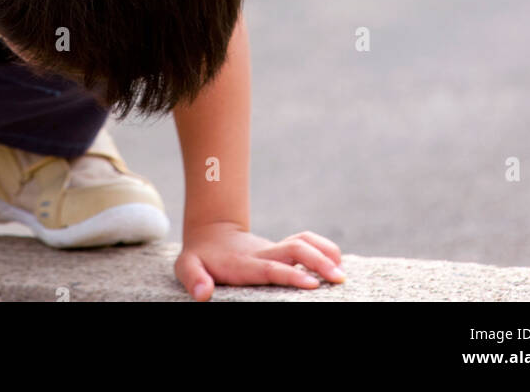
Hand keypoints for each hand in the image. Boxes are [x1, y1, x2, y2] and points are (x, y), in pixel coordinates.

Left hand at [175, 221, 344, 301]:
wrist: (210, 232)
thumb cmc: (199, 256)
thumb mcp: (187, 266)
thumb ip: (194, 279)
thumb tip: (203, 295)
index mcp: (245, 262)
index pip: (272, 268)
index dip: (292, 274)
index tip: (312, 284)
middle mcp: (264, 253)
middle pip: (296, 249)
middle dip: (319, 262)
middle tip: (339, 279)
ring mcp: (275, 248)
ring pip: (305, 241)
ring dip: (325, 252)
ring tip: (343, 273)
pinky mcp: (282, 249)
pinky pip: (307, 242)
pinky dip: (324, 248)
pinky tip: (337, 263)